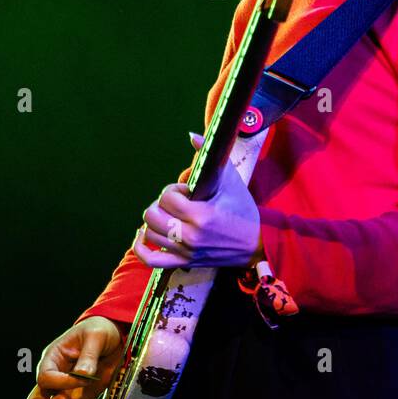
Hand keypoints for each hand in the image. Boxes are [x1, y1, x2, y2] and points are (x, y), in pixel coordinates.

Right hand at [24, 316, 124, 398]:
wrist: (115, 335)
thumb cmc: (99, 329)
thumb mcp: (96, 335)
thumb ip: (88, 354)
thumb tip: (83, 374)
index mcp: (53, 356)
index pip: (46, 376)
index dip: (61, 382)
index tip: (82, 379)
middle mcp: (57, 374)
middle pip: (39, 397)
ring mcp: (68, 387)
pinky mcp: (81, 394)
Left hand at [132, 132, 262, 268]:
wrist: (256, 242)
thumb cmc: (243, 209)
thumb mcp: (230, 180)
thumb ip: (209, 156)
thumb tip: (192, 136)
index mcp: (201, 215)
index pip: (166, 198)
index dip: (173, 190)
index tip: (187, 191)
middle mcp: (190, 236)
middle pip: (152, 215)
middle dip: (161, 204)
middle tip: (177, 203)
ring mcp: (186, 252)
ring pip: (150, 234)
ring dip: (155, 220)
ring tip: (169, 215)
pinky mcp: (184, 262)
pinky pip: (151, 260)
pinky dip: (141, 248)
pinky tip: (143, 234)